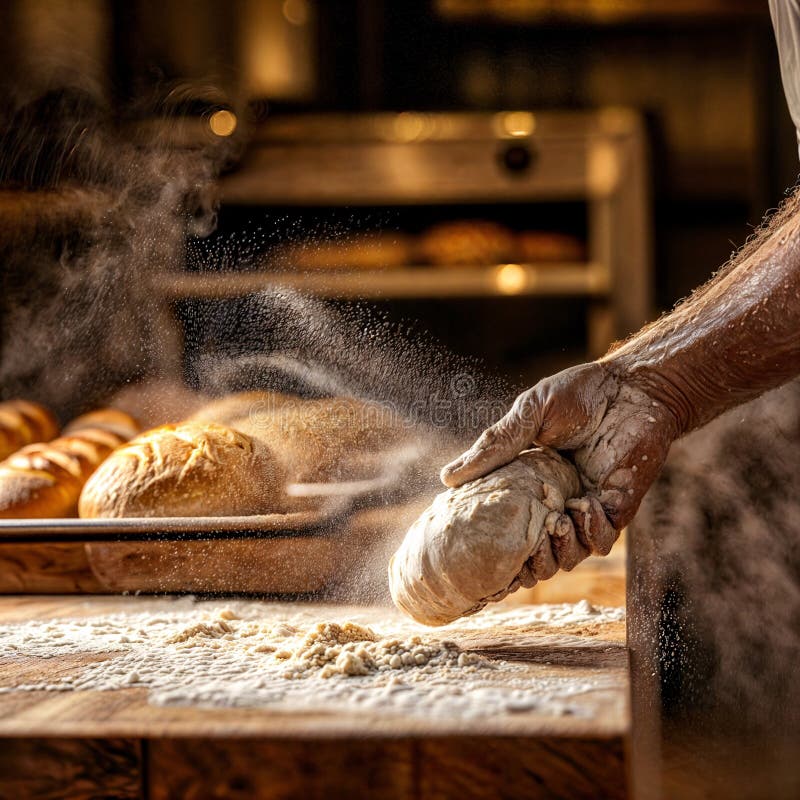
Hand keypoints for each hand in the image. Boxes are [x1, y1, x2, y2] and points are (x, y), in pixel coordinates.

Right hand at [441, 361, 680, 564]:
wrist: (633, 387)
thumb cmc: (580, 394)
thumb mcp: (527, 416)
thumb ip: (494, 446)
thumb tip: (447, 477)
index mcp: (530, 483)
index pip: (508, 526)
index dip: (495, 545)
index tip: (476, 551)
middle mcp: (556, 502)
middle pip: (535, 554)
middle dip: (525, 561)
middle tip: (518, 545)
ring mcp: (586, 508)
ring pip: (567, 556)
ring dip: (557, 549)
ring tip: (553, 523)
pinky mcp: (616, 509)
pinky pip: (600, 541)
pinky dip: (589, 532)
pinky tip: (582, 506)